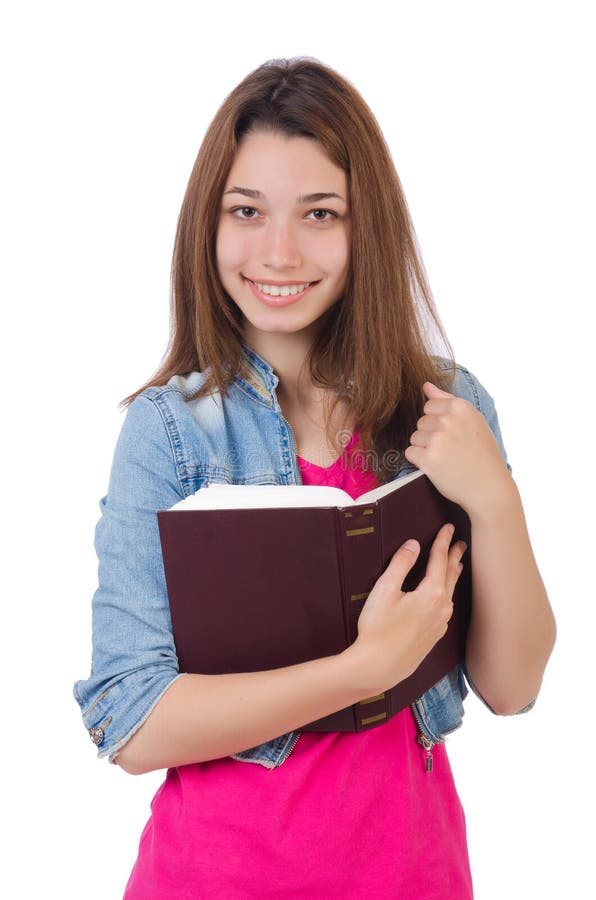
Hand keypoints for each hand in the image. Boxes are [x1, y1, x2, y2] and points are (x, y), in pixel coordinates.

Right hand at [346, 524, 466, 695]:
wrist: (379, 667)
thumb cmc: (378, 629)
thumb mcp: (384, 590)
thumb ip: (400, 564)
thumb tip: (413, 545)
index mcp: (431, 593)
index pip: (439, 559)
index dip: (442, 541)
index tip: (448, 528)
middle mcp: (442, 607)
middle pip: (451, 575)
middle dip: (454, 556)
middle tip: (460, 543)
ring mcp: (440, 623)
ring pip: (451, 592)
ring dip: (454, 575)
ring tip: (457, 565)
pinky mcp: (435, 636)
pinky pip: (447, 608)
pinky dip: (448, 595)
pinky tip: (445, 598)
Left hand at [404, 382, 511, 515]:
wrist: (489, 488)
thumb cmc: (482, 454)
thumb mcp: (472, 421)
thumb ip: (447, 400)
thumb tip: (425, 385)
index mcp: (460, 406)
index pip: (429, 407)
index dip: (439, 423)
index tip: (455, 436)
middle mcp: (448, 420)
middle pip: (420, 423)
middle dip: (431, 436)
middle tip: (452, 450)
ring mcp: (438, 439)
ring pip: (414, 438)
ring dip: (425, 449)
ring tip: (447, 459)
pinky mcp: (428, 459)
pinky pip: (410, 453)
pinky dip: (419, 461)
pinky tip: (438, 467)